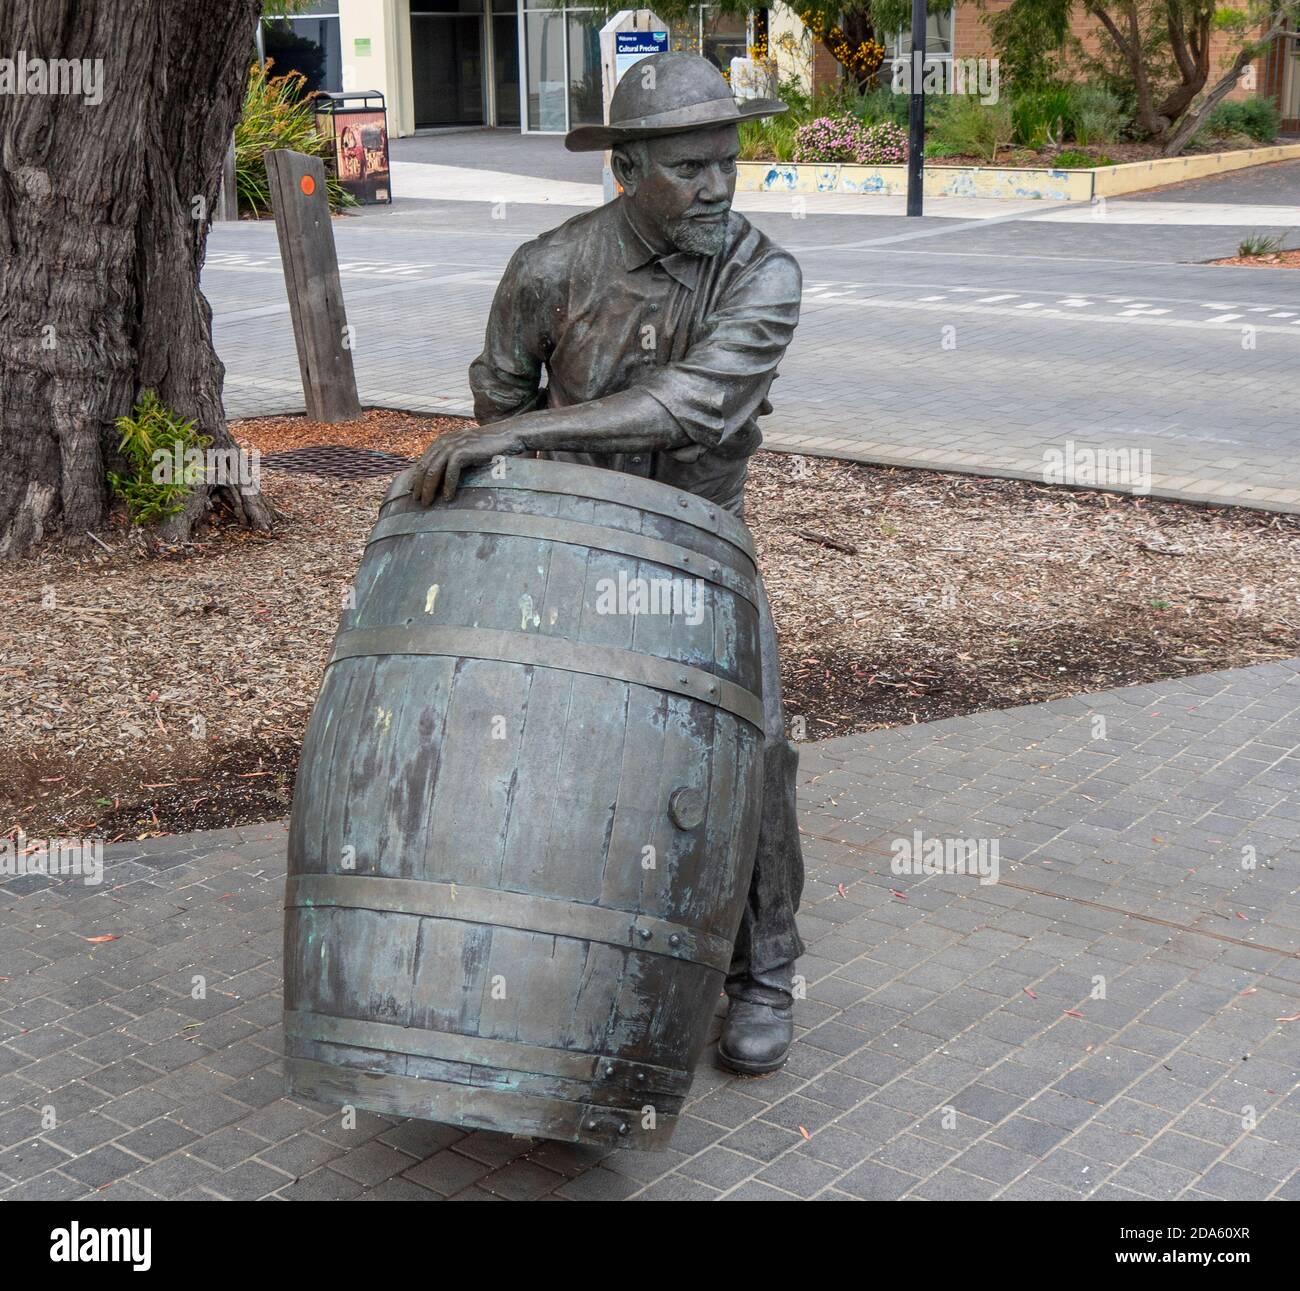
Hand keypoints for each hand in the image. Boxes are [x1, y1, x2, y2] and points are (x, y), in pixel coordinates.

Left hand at [408, 426, 526, 505]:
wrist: (505, 436)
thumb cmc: (488, 447)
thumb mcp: (465, 451)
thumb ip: (452, 459)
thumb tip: (440, 478)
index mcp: (441, 441)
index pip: (422, 462)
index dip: (416, 479)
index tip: (413, 493)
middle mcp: (444, 442)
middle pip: (424, 467)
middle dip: (419, 486)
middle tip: (417, 502)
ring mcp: (453, 446)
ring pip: (434, 470)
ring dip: (430, 489)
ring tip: (428, 502)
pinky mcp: (463, 451)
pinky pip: (450, 472)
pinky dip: (448, 486)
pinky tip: (448, 498)